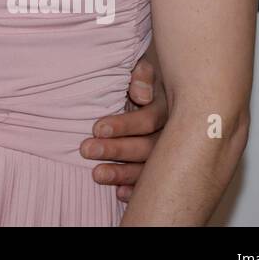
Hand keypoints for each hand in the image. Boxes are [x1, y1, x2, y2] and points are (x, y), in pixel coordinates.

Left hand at [79, 50, 167, 201]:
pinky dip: (135, 188)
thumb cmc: (141, 75)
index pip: (149, 119)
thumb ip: (141, 75)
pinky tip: (119, 193)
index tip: (97, 128)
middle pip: (149, 147)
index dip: (124, 124)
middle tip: (86, 149)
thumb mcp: (142, 66)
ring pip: (150, 168)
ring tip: (96, 175)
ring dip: (123, 173)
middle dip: (117, 150)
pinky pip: (154, 182)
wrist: (156, 82)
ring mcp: (169, 152)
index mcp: (169, 106)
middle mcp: (172, 132)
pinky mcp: (163, 167)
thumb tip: (141, 95)